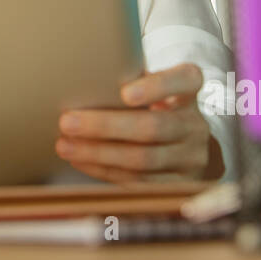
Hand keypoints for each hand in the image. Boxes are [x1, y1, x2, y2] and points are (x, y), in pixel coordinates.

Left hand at [55, 63, 222, 182]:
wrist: (181, 144)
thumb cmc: (150, 104)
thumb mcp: (148, 85)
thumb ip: (126, 77)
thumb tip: (78, 75)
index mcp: (190, 89)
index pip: (183, 80)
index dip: (156, 87)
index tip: (124, 93)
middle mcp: (195, 124)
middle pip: (153, 127)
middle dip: (105, 126)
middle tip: (67, 121)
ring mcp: (191, 158)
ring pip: (143, 159)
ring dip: (98, 153)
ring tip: (65, 145)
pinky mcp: (179, 184)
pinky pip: (138, 182)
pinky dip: (104, 171)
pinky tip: (80, 161)